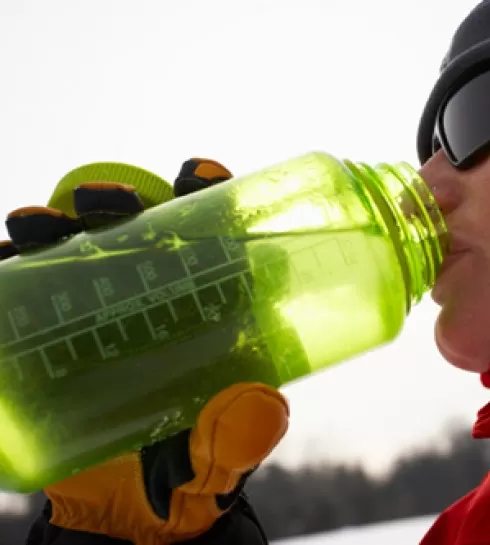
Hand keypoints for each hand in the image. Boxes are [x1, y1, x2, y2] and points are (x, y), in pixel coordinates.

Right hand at [5, 159, 288, 544]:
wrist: (136, 511)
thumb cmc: (196, 469)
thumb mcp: (226, 450)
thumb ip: (241, 433)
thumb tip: (254, 402)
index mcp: (215, 311)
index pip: (216, 236)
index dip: (208, 195)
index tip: (193, 177)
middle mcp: (162, 300)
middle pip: (143, 229)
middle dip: (120, 201)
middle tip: (102, 204)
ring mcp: (109, 312)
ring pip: (83, 249)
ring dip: (58, 223)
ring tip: (37, 223)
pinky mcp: (63, 335)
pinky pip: (35, 286)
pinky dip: (14, 264)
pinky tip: (3, 255)